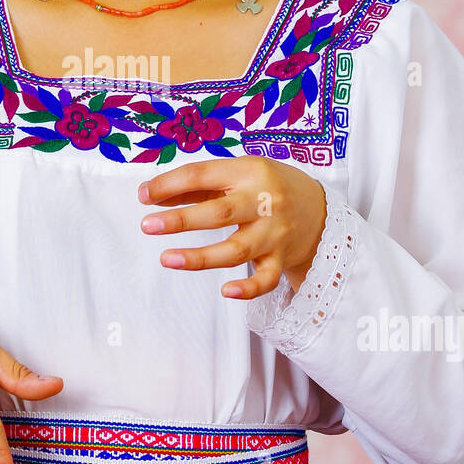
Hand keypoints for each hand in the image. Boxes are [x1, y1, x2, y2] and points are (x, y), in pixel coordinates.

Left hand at [137, 158, 326, 299]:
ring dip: (199, 258)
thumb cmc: (268, 187)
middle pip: (219, 213)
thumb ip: (200, 185)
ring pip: (236, 250)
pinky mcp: (281, 258)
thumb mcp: (240, 174)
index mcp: (250, 172)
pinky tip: (225, 291)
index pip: (203, 175)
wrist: (319, 209)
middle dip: (180, 220)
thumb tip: (153, 195)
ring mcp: (274, 233)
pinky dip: (247, 289)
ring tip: (166, 258)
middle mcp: (265, 201)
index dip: (170, 185)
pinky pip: (265, 279)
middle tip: (148, 226)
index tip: (143, 196)